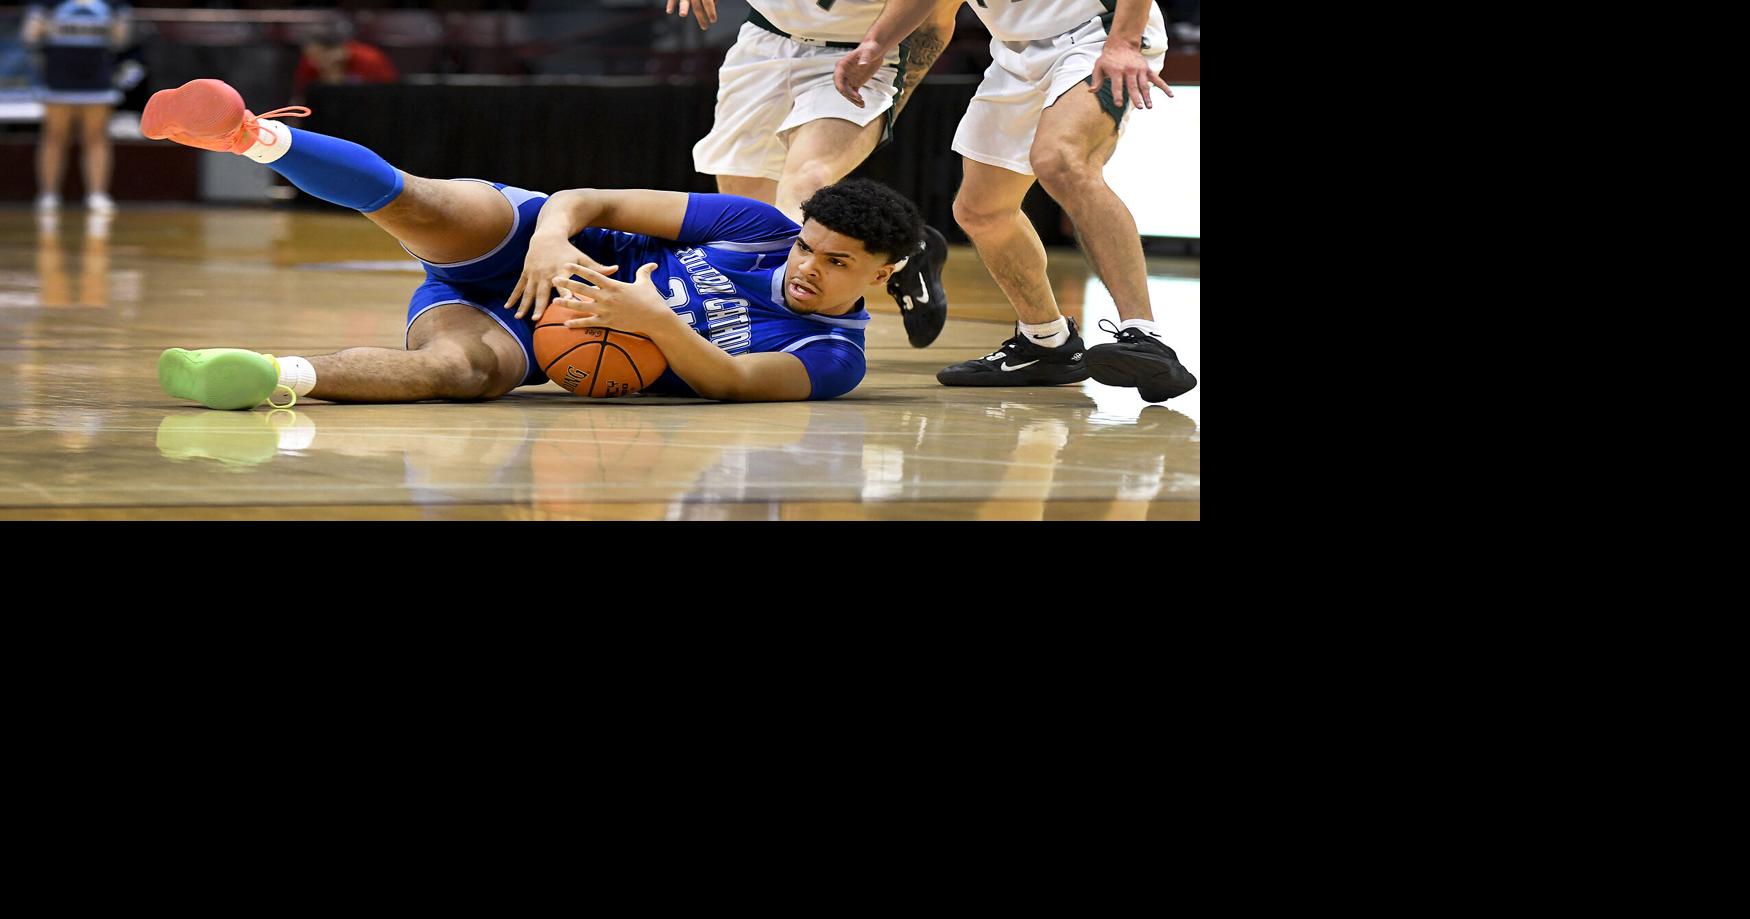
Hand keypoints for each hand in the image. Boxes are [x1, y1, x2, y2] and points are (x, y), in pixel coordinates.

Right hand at [506, 234, 616, 320]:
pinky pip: (518, 287)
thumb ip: (597, 267)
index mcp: (561, 271)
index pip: (564, 285)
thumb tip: (616, 269)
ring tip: (520, 318)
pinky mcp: (526, 273)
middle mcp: (546, 274)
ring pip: (528, 292)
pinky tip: (508, 308)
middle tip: (537, 318)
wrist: (547, 235)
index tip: (566, 303)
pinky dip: (513, 297)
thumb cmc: (568, 249)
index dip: (565, 293)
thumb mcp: (582, 257)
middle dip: (539, 305)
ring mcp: (534, 274)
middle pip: (542, 292)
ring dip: (524, 305)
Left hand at [551, 263, 678, 336]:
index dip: (578, 269)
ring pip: (581, 307)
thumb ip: (644, 272)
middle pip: (582, 289)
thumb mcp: (646, 283)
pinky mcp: (607, 323)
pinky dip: (577, 324)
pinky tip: (566, 324)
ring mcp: (606, 311)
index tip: (566, 265)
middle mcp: (606, 297)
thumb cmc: (651, 300)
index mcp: (613, 285)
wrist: (655, 318)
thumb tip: (653, 264)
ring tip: (553, 301)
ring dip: (566, 304)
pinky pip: (589, 323)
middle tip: (553, 280)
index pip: (592, 275)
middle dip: (566, 284)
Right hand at [665, 0, 715, 29]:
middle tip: (705, 27)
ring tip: (683, 14)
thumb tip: (715, 4)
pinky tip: (670, 11)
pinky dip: (671, 3)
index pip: (708, 2)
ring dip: (683, 6)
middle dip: (701, 17)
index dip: (711, 11)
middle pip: (697, 4)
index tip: (713, 21)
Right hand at [834, 39, 887, 107]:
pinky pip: (852, 94)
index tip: (852, 94)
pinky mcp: (854, 83)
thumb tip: (862, 64)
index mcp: (842, 65)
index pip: (837, 79)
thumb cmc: (870, 48)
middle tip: (860, 99)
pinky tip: (862, 104)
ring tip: (862, 104)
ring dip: (853, 100)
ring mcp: (848, 79)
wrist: (875, 50)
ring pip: (846, 93)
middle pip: (841, 88)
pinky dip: (856, 100)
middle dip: (849, 95)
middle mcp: (843, 73)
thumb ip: (865, 58)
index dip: (842, 88)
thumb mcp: (869, 52)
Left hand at [1088, 44, 1172, 109]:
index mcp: (1116, 71)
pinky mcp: (1146, 69)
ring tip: (1149, 106)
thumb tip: (1090, 91)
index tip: (1119, 104)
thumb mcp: (1098, 66)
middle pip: (1133, 86)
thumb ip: (1095, 80)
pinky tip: (1170, 95)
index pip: (1117, 85)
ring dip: (1147, 96)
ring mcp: (1139, 70)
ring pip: (1144, 85)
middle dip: (1136, 97)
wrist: (1122, 43)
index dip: (1117, 94)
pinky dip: (1164, 87)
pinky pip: (1156, 79)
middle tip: (1139, 107)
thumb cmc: (1108, 58)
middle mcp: (1128, 70)